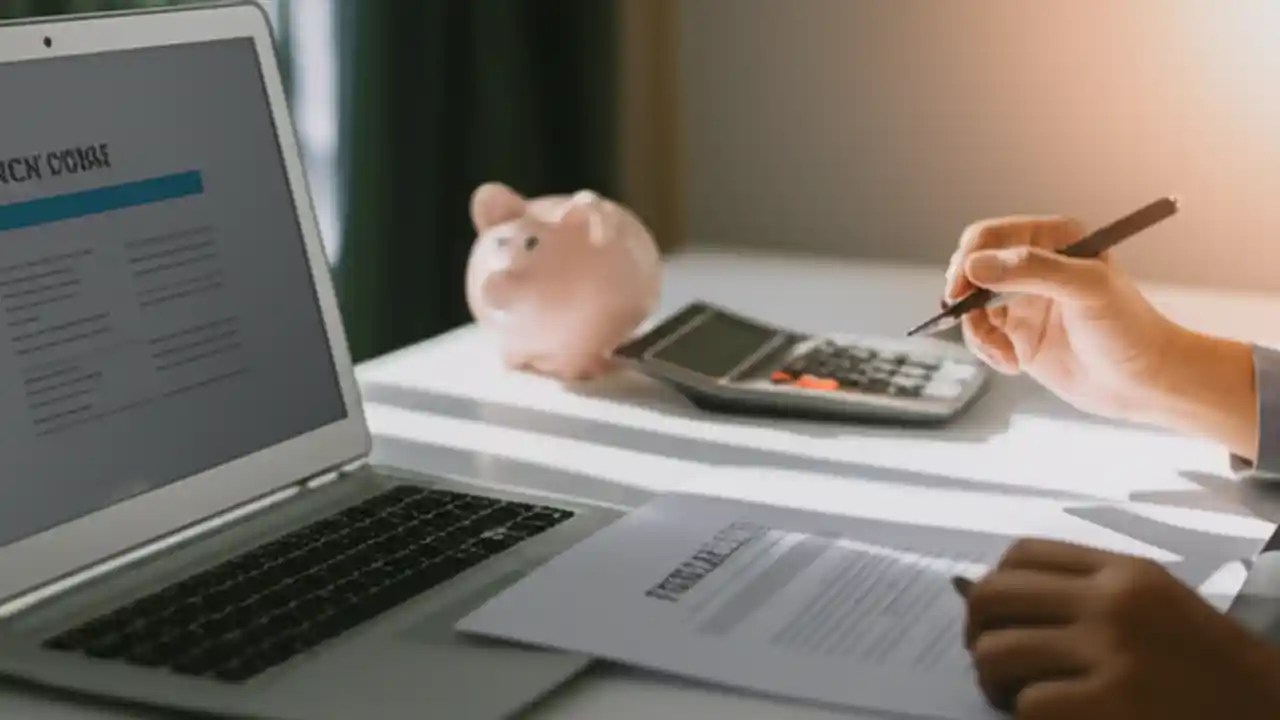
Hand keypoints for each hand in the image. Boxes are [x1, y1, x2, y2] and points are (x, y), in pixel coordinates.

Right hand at [944, 217, 1180, 420]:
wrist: (1145, 383)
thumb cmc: (1128, 329)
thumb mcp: (1085, 289)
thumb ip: (1030, 270)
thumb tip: (974, 267)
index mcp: (1053, 240)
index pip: (991, 236)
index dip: (969, 258)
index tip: (960, 288)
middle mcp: (1034, 266)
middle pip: (972, 267)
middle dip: (962, 293)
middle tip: (962, 315)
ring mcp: (1025, 301)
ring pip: (971, 305)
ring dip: (975, 329)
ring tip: (1001, 351)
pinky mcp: (1019, 335)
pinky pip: (982, 335)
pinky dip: (987, 350)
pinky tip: (1013, 364)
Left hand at [962, 539, 1279, 719]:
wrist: (1267, 712)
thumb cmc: (1204, 665)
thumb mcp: (1151, 606)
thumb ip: (1083, 594)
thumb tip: (982, 596)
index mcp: (1123, 572)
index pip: (1022, 555)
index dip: (992, 584)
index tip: (994, 616)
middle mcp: (1112, 603)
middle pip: (993, 596)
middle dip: (976, 631)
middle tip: (987, 660)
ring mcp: (1110, 654)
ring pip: (998, 653)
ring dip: (993, 681)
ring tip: (1013, 697)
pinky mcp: (1109, 706)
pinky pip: (1029, 704)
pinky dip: (1028, 717)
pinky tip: (1053, 719)